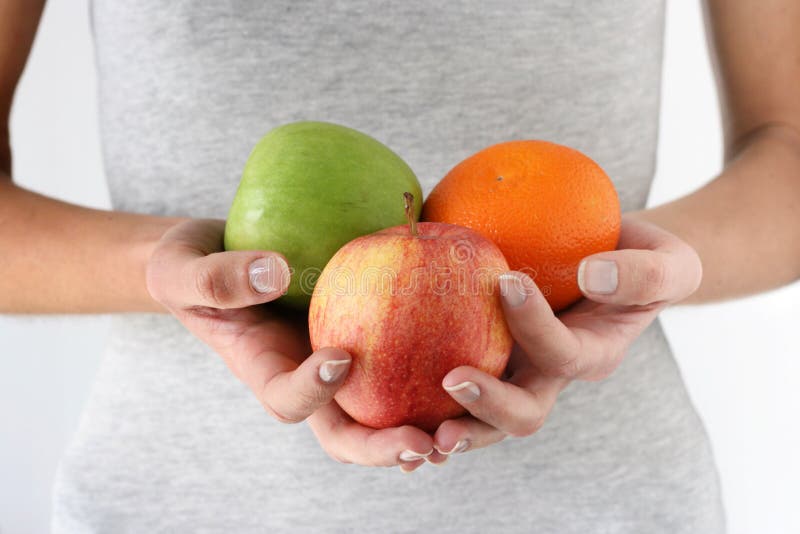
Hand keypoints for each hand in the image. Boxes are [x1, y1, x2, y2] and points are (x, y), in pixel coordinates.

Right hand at [145, 219, 433, 469]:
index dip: (312, 390)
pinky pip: (400, 358)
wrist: (216, 255)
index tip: (338, 356)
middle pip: (345, 432)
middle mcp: (307, 378)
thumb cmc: (192, 266)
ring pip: (381, 409)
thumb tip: (273, 271)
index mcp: (264, 370)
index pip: (287, 400)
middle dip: (381, 447)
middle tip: (421, 447)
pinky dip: (431, 368)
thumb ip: (218, 278)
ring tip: (459, 431)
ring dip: (418, 425)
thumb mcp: (184, 268)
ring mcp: (338, 363)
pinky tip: (474, 351)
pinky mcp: (364, 336)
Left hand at [432, 215, 702, 455]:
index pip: (561, 352)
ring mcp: (517, 369)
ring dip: (452, 422)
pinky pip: (459, 375)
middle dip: (489, 407)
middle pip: (523, 413)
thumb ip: (644, 273)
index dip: (535, 324)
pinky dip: (425, 392)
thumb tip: (591, 275)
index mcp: (590, 355)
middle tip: (450, 381)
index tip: (508, 279)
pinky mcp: (489, 352)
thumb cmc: (643, 261)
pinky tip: (384, 376)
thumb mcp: (670, 264)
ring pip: (484, 417)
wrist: (615, 262)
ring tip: (416, 425)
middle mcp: (550, 374)